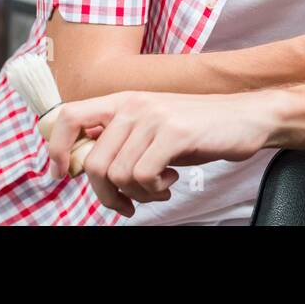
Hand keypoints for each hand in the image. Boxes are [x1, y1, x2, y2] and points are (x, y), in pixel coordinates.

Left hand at [45, 89, 280, 217]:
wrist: (248, 117)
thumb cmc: (200, 128)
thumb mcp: (153, 127)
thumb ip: (121, 139)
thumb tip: (85, 164)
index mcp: (123, 101)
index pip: (69, 117)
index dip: (56, 149)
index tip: (60, 175)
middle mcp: (133, 104)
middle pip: (92, 161)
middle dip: (106, 194)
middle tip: (128, 202)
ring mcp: (153, 117)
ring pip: (117, 174)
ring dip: (137, 194)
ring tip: (158, 188)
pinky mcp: (173, 133)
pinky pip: (142, 176)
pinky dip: (154, 190)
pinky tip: (171, 182)